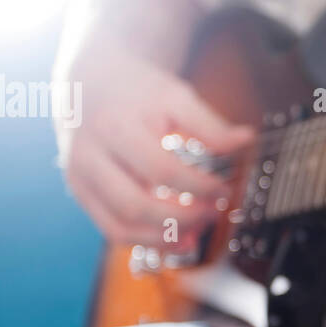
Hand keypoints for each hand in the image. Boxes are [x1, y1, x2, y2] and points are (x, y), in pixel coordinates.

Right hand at [57, 43, 254, 247]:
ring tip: (197, 233)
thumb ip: (209, 124)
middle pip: (134, 205)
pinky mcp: (81, 193)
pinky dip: (146, 242)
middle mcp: (89, 155)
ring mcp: (80, 178)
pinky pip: (112, 230)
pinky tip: (176, 239)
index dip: (198, 187)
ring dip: (163, 238)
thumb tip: (246, 139)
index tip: (224, 189)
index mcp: (114, 126)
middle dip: (181, 218)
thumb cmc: (137, 92)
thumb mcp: (174, 96)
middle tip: (212, 213)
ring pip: (119, 227)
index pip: (161, 170)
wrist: (90, 84)